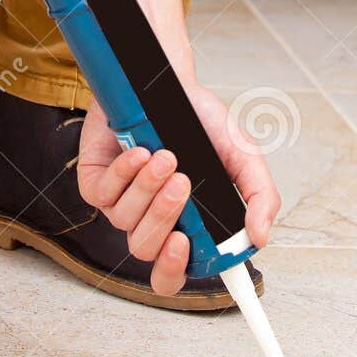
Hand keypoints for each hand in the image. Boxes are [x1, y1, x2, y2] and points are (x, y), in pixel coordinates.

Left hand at [76, 78, 279, 296]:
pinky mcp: (95, 181)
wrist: (168, 83)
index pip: (171, 273)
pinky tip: (140, 151)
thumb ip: (259, 196)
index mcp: (183, 224)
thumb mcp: (242, 155)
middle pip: (146, 249)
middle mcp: (148, 219)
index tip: (186, 247)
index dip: (173, 270)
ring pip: (125, 220)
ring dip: (147, 189)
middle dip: (164, 217)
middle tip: (182, 183)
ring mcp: (120, 202)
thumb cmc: (200, 122)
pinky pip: (104, 193)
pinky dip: (124, 172)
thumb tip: (260, 237)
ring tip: (165, 156)